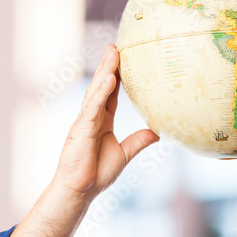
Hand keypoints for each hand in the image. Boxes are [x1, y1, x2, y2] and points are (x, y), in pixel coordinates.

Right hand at [53, 43, 158, 200]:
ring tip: (113, 53)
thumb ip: (138, 142)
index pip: (111, 95)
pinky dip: (100, 93)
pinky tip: (108, 79)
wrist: (81, 190)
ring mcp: (84, 122)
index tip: (126, 60)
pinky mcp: (80, 129)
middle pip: (102, 87)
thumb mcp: (124, 154)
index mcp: (101, 122)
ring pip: (96, 92)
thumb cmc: (96, 174)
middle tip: (117, 46)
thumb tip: (157, 133)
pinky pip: (92, 107)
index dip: (118, 77)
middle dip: (109, 66)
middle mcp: (92, 118)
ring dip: (105, 72)